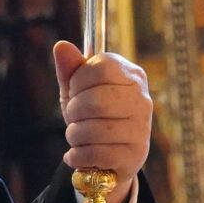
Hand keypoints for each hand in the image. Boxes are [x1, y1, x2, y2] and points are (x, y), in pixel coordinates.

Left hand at [52, 39, 150, 202]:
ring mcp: (141, 129)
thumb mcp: (77, 90)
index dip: (78, 80)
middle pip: (97, 100)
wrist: (110, 156)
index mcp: (131, 75)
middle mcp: (142, 100)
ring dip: (74, 135)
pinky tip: (79, 154)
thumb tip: (61, 46)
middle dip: (74, 111)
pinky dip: (78, 155)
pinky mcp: (135, 155)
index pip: (101, 68)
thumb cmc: (92, 116)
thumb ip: (70, 69)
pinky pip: (97, 153)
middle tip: (74, 117)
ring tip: (77, 137)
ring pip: (95, 130)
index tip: (76, 91)